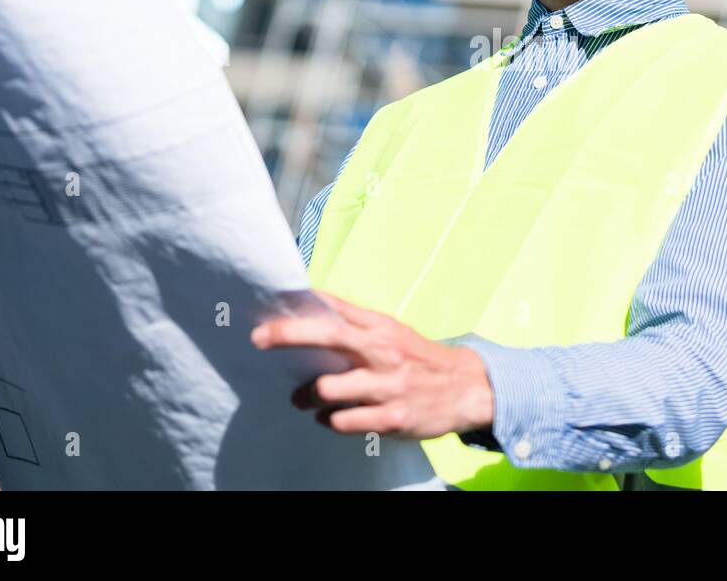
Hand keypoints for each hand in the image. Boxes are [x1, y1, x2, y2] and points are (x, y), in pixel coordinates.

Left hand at [250, 291, 493, 440]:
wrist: (467, 388)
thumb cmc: (418, 358)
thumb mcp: (392, 331)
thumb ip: (355, 323)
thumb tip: (312, 309)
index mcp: (381, 327)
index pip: (336, 308)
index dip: (302, 306)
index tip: (269, 307)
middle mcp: (383, 351)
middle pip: (329, 336)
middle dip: (289, 335)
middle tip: (259, 339)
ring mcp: (388, 385)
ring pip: (329, 388)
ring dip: (306, 395)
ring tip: (301, 399)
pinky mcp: (392, 417)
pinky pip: (344, 421)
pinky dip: (329, 420)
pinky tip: (330, 417)